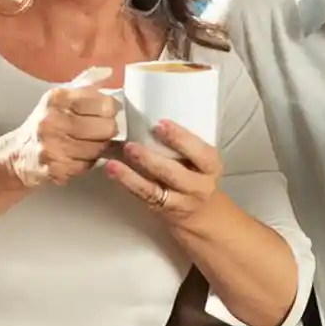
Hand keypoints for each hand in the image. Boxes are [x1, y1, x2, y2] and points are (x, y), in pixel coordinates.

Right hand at [5, 67, 120, 188]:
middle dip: (108, 131)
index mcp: (57, 99)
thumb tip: (108, 72)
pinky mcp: (56, 169)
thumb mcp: (59, 99)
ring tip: (87, 144)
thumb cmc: (44, 124)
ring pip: (99, 148)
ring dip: (98, 148)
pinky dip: (87, 162)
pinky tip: (77, 157)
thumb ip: (85, 86)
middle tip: (100, 131)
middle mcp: (53, 121)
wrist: (17, 154)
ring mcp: (53, 146)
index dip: (111, 110)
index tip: (107, 113)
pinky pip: (88, 165)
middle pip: (106, 128)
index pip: (104, 103)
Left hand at [105, 120, 221, 221]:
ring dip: (132, 176)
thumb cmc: (196, 171)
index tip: (160, 124)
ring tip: (113, 164)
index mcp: (211, 165)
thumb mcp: (199, 157)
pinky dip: (127, 184)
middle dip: (151, 160)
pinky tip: (113, 172)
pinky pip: (143, 197)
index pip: (200, 152)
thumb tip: (148, 116)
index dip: (181, 138)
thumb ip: (183, 142)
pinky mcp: (162, 210)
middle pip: (175, 174)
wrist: (202, 209)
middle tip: (130, 145)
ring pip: (155, 191)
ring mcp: (181, 202)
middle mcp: (199, 186)